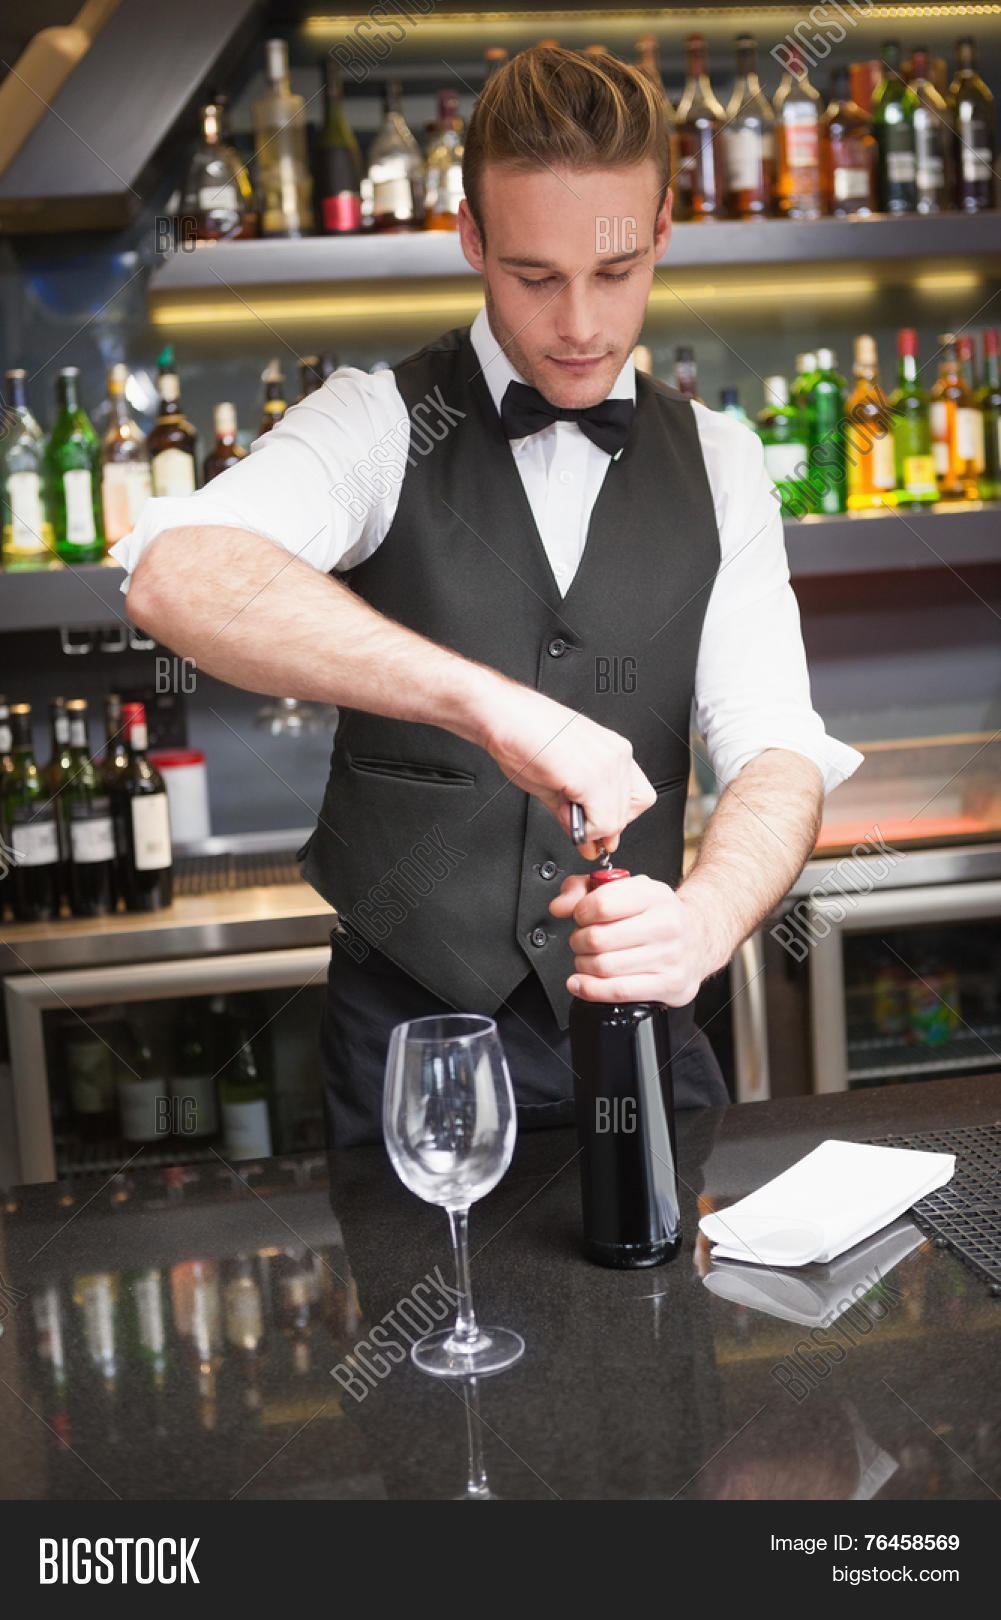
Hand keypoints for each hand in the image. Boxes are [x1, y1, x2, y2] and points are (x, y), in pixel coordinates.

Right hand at [479, 681, 655, 857]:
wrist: (505, 715)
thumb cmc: (525, 736)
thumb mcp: (560, 778)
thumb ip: (579, 813)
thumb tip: (590, 842)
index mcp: (615, 751)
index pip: (637, 800)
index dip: (616, 818)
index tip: (596, 828)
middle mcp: (618, 755)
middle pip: (628, 814)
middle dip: (600, 826)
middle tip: (572, 816)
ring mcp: (607, 766)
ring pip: (616, 822)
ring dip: (589, 827)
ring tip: (564, 806)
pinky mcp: (591, 778)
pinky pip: (601, 823)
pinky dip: (582, 829)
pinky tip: (564, 810)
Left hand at [548, 872, 712, 1005]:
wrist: (700, 939)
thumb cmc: (658, 915)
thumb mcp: (626, 890)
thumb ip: (584, 889)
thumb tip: (560, 906)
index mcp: (655, 895)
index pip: (602, 904)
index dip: (580, 913)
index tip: (581, 917)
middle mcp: (666, 924)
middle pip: (598, 938)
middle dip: (579, 941)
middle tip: (582, 940)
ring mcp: (670, 957)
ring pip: (604, 966)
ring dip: (583, 965)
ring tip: (587, 959)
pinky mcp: (670, 984)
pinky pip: (619, 991)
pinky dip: (591, 989)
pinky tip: (583, 983)